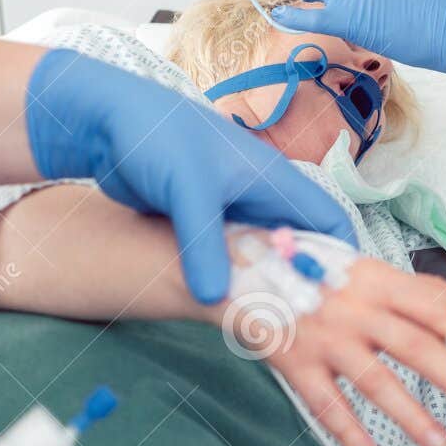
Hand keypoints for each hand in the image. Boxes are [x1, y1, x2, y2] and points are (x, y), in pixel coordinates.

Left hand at [24, 49, 356, 303]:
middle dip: (301, 281)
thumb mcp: (187, 192)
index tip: (340, 302)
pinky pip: (224, 258)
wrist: (104, 120)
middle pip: (297, 246)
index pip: (328, 221)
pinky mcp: (199, 222)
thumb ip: (203, 247)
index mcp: (272, 180)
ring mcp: (228, 210)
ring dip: (261, 285)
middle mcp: (258, 196)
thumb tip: (215, 300)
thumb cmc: (156, 138)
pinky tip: (220, 308)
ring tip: (263, 324)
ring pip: (258, 256)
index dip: (341, 258)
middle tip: (298, 325)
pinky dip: (228, 281)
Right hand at [229, 254, 445, 445]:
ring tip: (441, 445)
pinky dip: (347, 431)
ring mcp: (325, 335)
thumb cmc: (314, 277)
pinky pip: (325, 402)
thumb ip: (405, 297)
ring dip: (410, 415)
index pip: (435, 303)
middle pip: (415, 343)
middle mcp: (356, 306)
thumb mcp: (361, 273)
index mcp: (379, 280)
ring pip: (375, 379)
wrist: (240, 273)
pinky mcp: (294, 361)